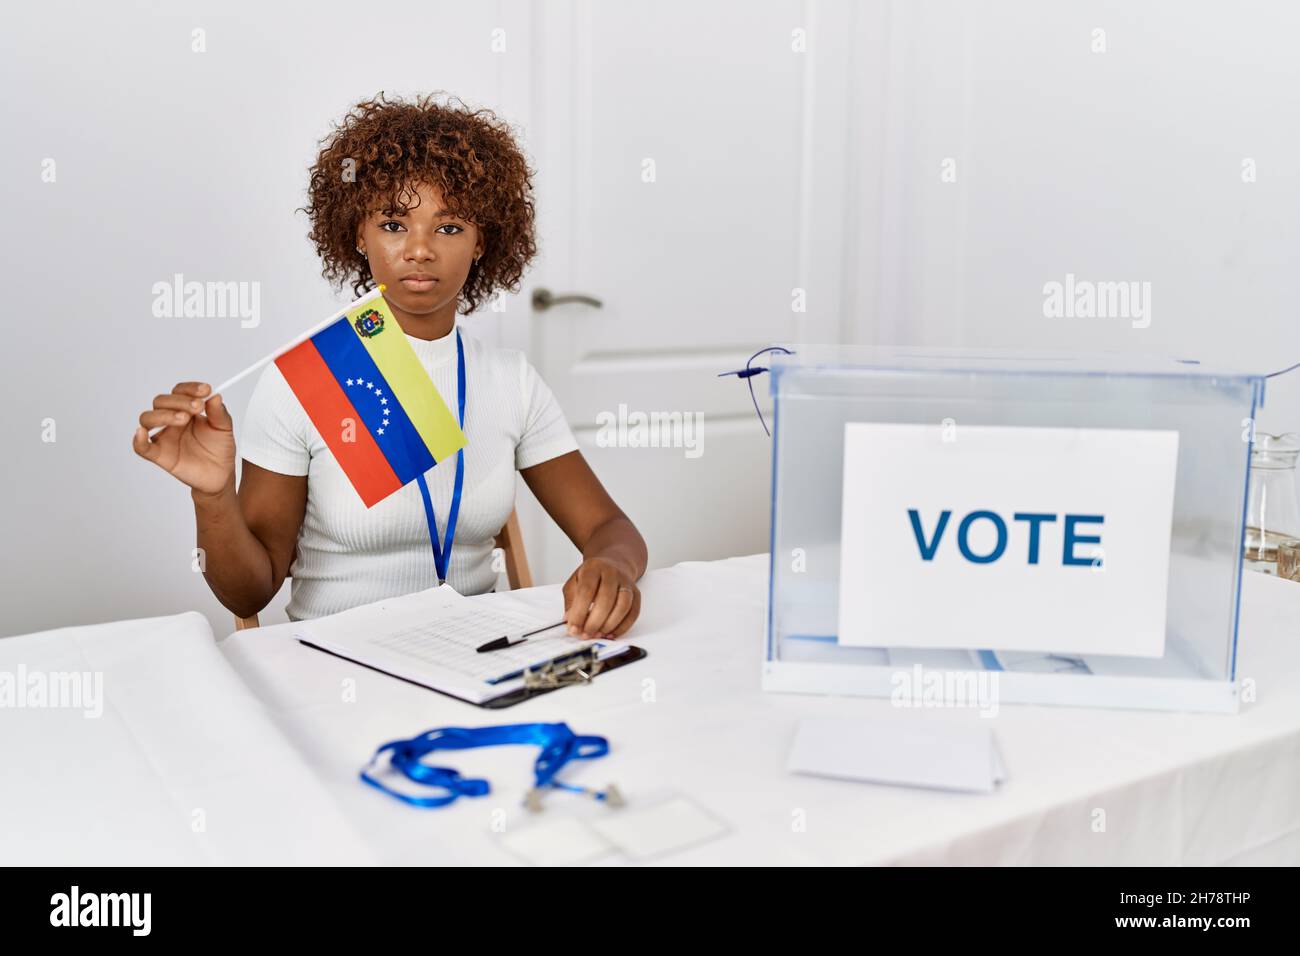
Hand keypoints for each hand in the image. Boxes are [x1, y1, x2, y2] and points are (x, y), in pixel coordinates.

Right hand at [132, 382, 235, 496]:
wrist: (221, 473)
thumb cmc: (219, 448)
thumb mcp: (224, 427)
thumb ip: (219, 412)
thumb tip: (215, 396)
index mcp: (185, 409)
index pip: (179, 391)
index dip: (190, 388)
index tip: (206, 390)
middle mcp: (170, 419)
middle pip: (161, 401)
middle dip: (179, 401)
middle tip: (198, 407)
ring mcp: (163, 436)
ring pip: (148, 418)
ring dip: (163, 415)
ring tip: (183, 418)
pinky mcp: (159, 455)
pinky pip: (141, 447)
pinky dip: (138, 440)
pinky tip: (141, 434)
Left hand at [562, 556, 639, 638]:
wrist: (612, 564)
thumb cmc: (591, 576)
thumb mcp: (574, 582)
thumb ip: (570, 602)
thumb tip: (570, 621)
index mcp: (593, 568)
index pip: (586, 591)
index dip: (579, 612)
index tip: (574, 628)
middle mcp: (612, 573)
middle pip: (606, 599)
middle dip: (595, 621)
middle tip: (586, 634)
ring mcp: (626, 583)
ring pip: (623, 606)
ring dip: (610, 625)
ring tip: (598, 634)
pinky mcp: (636, 594)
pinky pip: (633, 613)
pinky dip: (622, 627)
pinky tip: (611, 633)